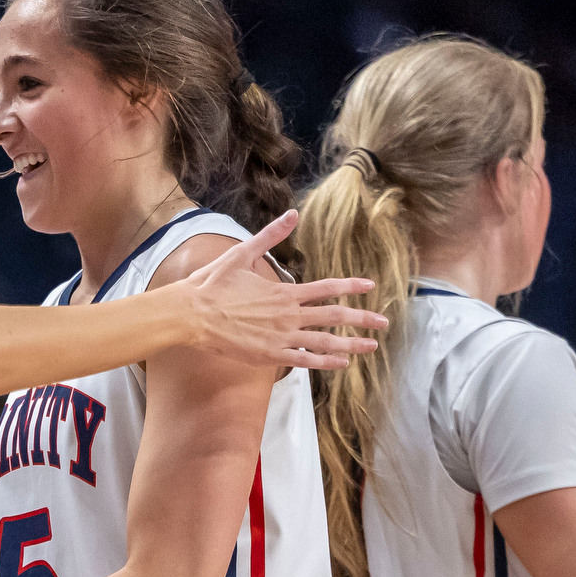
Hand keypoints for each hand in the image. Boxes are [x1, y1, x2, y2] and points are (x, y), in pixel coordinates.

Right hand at [182, 213, 386, 370]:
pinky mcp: (269, 356)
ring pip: (324, 343)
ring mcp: (281, 338)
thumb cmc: (213, 284)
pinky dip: (325, 362)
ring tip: (370, 347)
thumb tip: (292, 213)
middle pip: (334, 317)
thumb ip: (271, 235)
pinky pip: (304, 361)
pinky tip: (341, 364)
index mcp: (284, 292)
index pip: (327, 288)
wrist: (192, 314)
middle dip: (362, 319)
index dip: (351, 286)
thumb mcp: (242, 253)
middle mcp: (288, 316)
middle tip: (384, 323)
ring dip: (350, 345)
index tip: (370, 286)